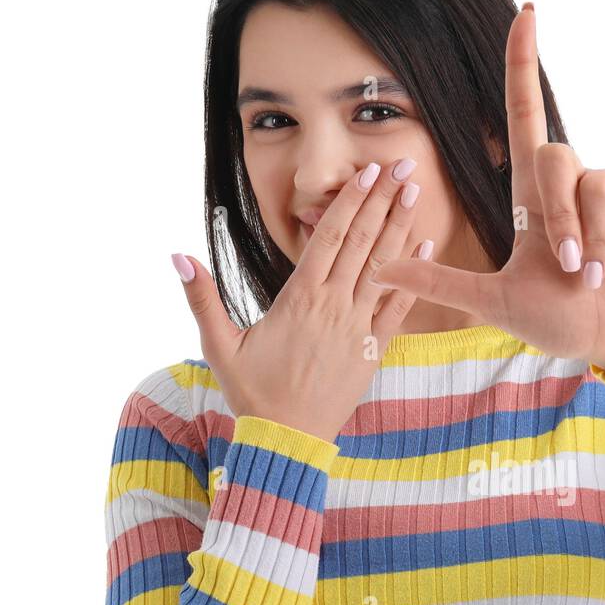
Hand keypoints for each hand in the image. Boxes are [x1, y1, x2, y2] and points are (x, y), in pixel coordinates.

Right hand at [172, 159, 429, 443]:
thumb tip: (178, 256)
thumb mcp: (218, 345)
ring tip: (416, 192)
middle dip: (384, 201)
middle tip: (403, 164)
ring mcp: (357, 328)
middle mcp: (334, 307)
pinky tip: (426, 246)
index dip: (351, 202)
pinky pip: (397, 307)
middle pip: (363, 243)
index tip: (368, 172)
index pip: (330, 238)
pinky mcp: (373, 350)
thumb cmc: (252, 393)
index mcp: (300, 299)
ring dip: (401, 228)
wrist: (288, 440)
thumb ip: (202, 298)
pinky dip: (412, 275)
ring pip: (384, 268)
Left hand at [370, 4, 604, 374]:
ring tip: (595, 274)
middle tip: (568, 269)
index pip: (525, 114)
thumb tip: (379, 271)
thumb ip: (441, 284)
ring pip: (596, 182)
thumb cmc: (560, 318)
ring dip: (592, 238)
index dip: (523, 65)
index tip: (525, 14)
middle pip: (556, 157)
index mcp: (535, 195)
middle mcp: (573, 184)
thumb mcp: (493, 302)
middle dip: (560, 219)